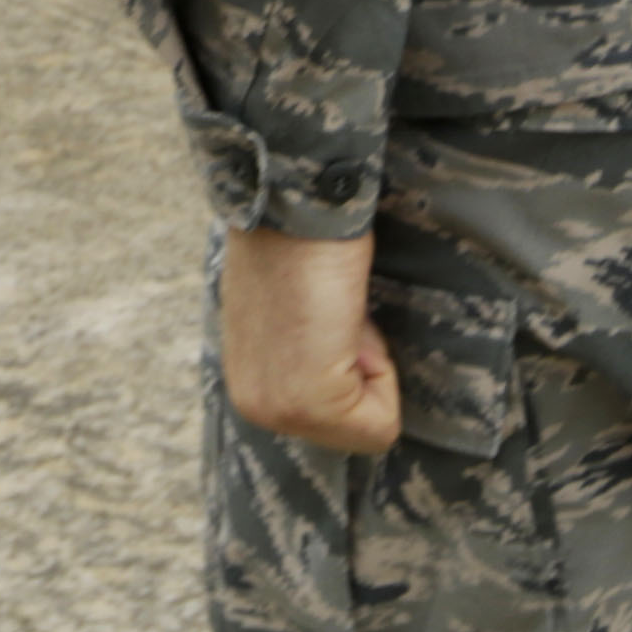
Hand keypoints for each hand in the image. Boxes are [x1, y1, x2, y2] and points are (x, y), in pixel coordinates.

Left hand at [218, 226, 399, 454]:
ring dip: (371, 364)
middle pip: (352, 428)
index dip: (351, 358)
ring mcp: (277, 410)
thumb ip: (303, 351)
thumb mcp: (292, 313)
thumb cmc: (304, 239)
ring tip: (339, 315)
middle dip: (362, 368)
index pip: (332, 415)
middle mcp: (253, 406)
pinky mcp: (307, 404)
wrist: (298, 202)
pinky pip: (380, 424)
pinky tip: (346, 321)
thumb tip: (341, 357)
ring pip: (369, 425)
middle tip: (336, 313)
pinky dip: (382, 369)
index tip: (327, 310)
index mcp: (249, 383)